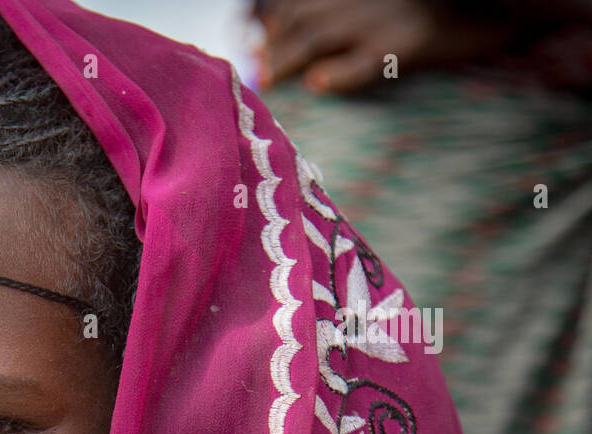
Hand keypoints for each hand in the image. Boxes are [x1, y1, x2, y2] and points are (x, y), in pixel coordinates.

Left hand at [257, 0, 516, 93]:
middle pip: (306, 18)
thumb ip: (357, 13)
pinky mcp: (411, 44)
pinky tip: (319, 85)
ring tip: (271, 80)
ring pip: (322, 36)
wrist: (509, 5)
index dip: (279, 20)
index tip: (263, 40)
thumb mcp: (396, 1)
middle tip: (262, 71)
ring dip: (289, 59)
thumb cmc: (450, 10)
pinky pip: (364, 62)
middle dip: (277, 44)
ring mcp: (390, 17)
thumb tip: (316, 49)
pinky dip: (337, 75)